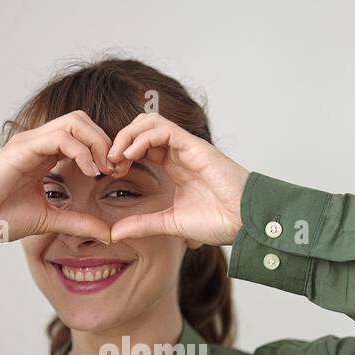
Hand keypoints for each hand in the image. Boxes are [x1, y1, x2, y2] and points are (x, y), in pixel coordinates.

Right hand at [0, 111, 116, 243]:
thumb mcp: (48, 220)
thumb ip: (78, 222)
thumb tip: (108, 233)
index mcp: (44, 154)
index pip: (82, 135)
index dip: (103, 150)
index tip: (116, 174)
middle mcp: (38, 142)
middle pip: (82, 120)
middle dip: (105, 141)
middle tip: (115, 168)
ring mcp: (30, 142)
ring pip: (75, 122)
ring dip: (97, 143)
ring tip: (104, 170)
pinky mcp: (22, 148)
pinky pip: (60, 137)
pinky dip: (82, 151)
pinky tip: (90, 172)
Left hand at [106, 112, 249, 247]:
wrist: (244, 223)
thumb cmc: (218, 221)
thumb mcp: (170, 224)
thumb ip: (142, 225)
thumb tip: (112, 233)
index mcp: (174, 167)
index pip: (140, 145)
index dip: (120, 153)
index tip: (110, 173)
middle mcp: (179, 153)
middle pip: (142, 127)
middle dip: (120, 140)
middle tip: (109, 163)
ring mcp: (187, 148)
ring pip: (150, 121)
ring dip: (128, 135)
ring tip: (117, 156)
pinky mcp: (195, 146)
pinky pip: (163, 129)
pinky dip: (142, 138)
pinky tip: (131, 155)